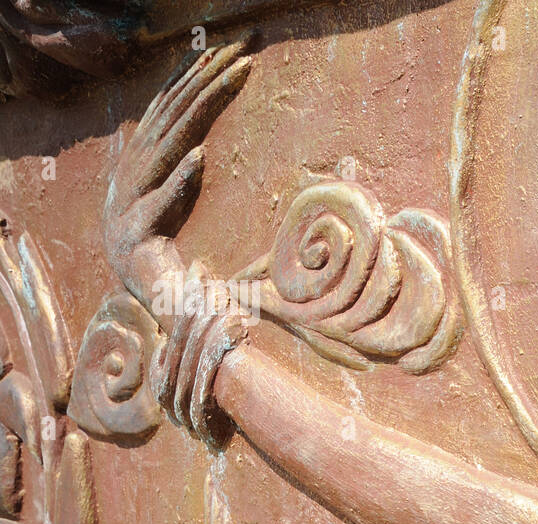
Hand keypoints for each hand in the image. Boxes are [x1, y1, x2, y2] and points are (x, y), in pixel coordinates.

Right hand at [103, 37, 253, 318]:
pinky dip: (179, 178)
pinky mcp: (139, 231)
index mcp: (143, 162)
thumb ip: (182, 170)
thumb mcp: (172, 197)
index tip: (225, 52)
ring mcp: (132, 200)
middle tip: (237, 54)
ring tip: (222, 82)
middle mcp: (134, 173)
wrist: (138, 290)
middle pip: (171, 118)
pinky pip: (161, 202)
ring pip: (166, 148)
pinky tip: (199, 156)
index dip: (194, 79)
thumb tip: (197, 140)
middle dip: (203, 82)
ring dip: (195, 114)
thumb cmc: (161, 242)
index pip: (171, 110)